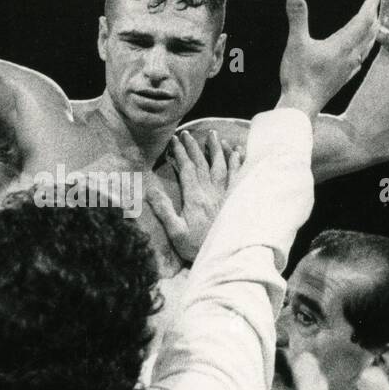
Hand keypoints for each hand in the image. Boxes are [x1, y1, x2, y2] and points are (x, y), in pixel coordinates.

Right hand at [147, 131, 243, 263]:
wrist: (226, 256)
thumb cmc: (197, 247)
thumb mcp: (175, 232)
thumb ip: (164, 210)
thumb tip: (151, 190)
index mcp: (195, 197)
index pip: (187, 168)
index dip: (180, 152)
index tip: (173, 139)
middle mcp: (211, 192)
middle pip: (202, 163)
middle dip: (194, 146)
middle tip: (187, 133)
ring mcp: (225, 194)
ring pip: (221, 165)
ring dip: (217, 149)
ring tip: (213, 135)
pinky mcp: (236, 199)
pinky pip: (238, 175)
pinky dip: (237, 162)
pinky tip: (237, 152)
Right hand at [277, 0, 378, 116]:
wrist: (302, 106)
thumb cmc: (299, 77)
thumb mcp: (295, 44)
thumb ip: (298, 19)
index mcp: (343, 45)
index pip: (363, 20)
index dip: (371, 4)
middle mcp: (351, 56)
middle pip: (370, 32)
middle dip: (374, 15)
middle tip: (375, 3)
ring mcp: (349, 68)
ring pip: (368, 46)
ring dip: (372, 31)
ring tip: (373, 23)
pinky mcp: (344, 77)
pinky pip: (360, 58)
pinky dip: (364, 47)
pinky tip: (360, 51)